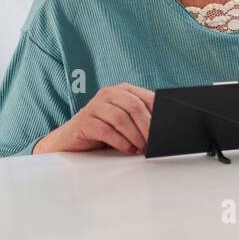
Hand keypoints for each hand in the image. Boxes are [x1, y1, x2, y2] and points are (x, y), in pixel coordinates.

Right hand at [35, 83, 155, 155]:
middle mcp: (108, 94)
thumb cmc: (104, 129)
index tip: (165, 129)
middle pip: (134, 107)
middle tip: (154, 142)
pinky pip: (106, 131)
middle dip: (147, 127)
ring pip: (121, 119)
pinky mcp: (84, 121)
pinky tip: (128, 149)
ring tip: (142, 148)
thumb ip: (141, 117)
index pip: (146, 97)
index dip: (158, 114)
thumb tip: (164, 127)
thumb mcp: (126, 120)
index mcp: (123, 90)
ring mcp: (94, 106)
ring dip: (135, 136)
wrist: (73, 139)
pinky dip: (121, 142)